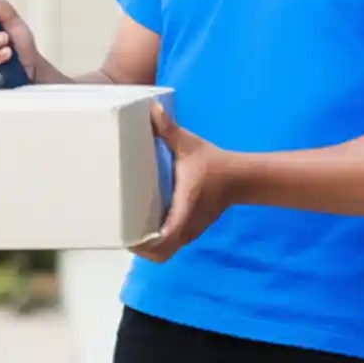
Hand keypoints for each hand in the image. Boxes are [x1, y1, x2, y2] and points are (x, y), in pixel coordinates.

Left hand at [130, 100, 238, 262]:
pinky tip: (143, 226)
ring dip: (147, 247)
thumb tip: (152, 108)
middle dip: (140, 249)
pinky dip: (157, 241)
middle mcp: (187, 226)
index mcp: (184, 209)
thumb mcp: (189, 144)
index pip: (164, 240)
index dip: (144, 244)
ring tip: (127, 231)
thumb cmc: (213, 162)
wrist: (242, 177)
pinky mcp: (192, 229)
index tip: (126, 237)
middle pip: (160, 254)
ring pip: (165, 252)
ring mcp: (191, 231)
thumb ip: (169, 129)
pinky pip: (171, 243)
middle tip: (121, 233)